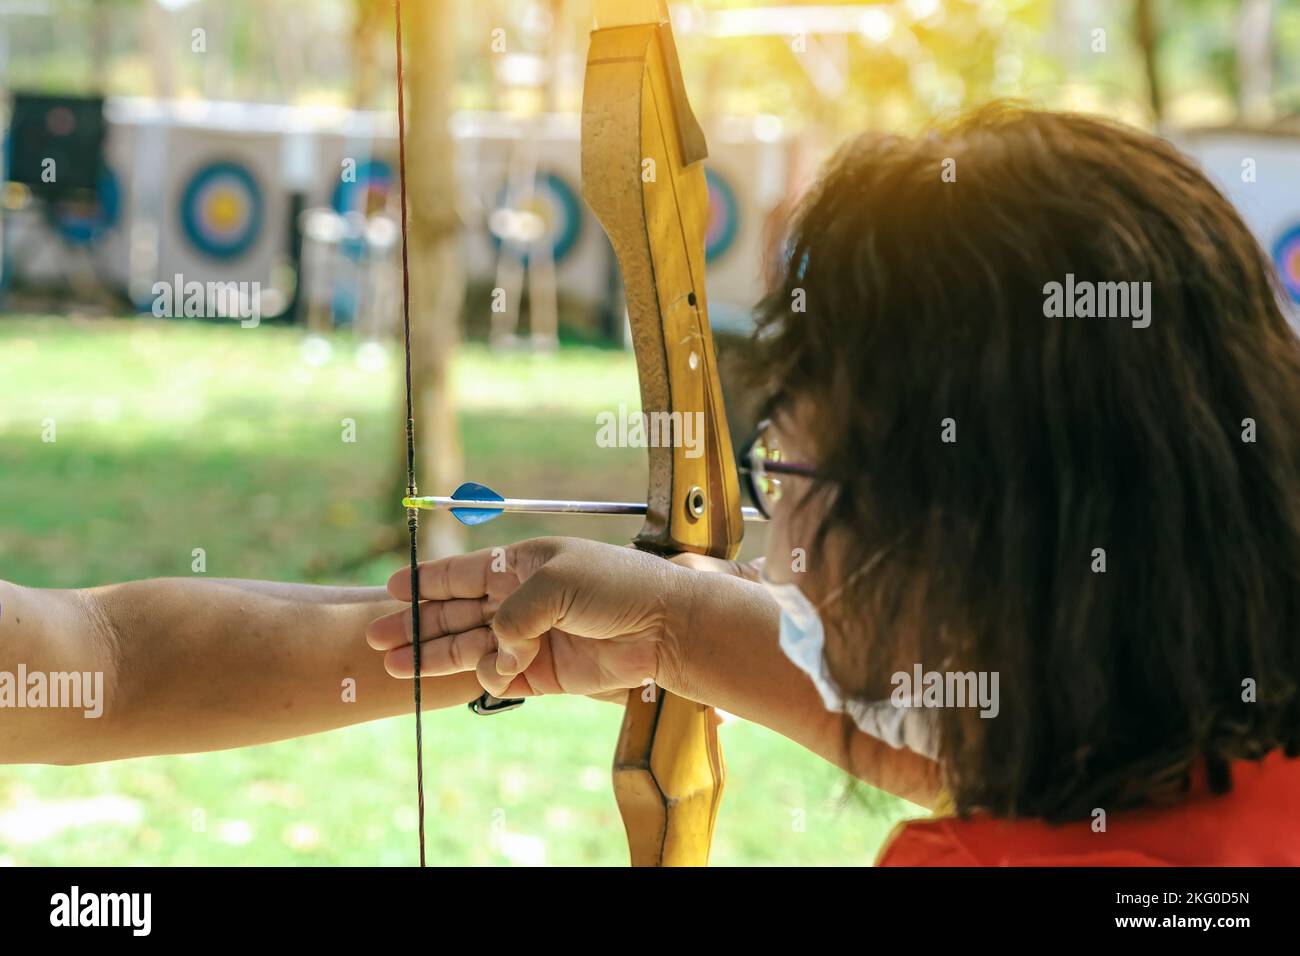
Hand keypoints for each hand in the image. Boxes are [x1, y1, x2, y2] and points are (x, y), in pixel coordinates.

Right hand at [366, 537, 699, 699]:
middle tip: (375, 636)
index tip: (390, 589)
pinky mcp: (542, 673)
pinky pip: (498, 676)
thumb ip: (512, 615)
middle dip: (416, 624)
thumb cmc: (616, 588)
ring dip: (433, 654)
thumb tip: (496, 652)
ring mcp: (529, 637)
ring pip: (468, 646)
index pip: (463, 573)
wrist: (665, 628)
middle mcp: (519, 600)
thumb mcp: (555, 582)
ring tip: (395, 664)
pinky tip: (488, 671)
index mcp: (521, 565)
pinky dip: (489, 676)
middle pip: (455, 613)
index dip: (426, 581)